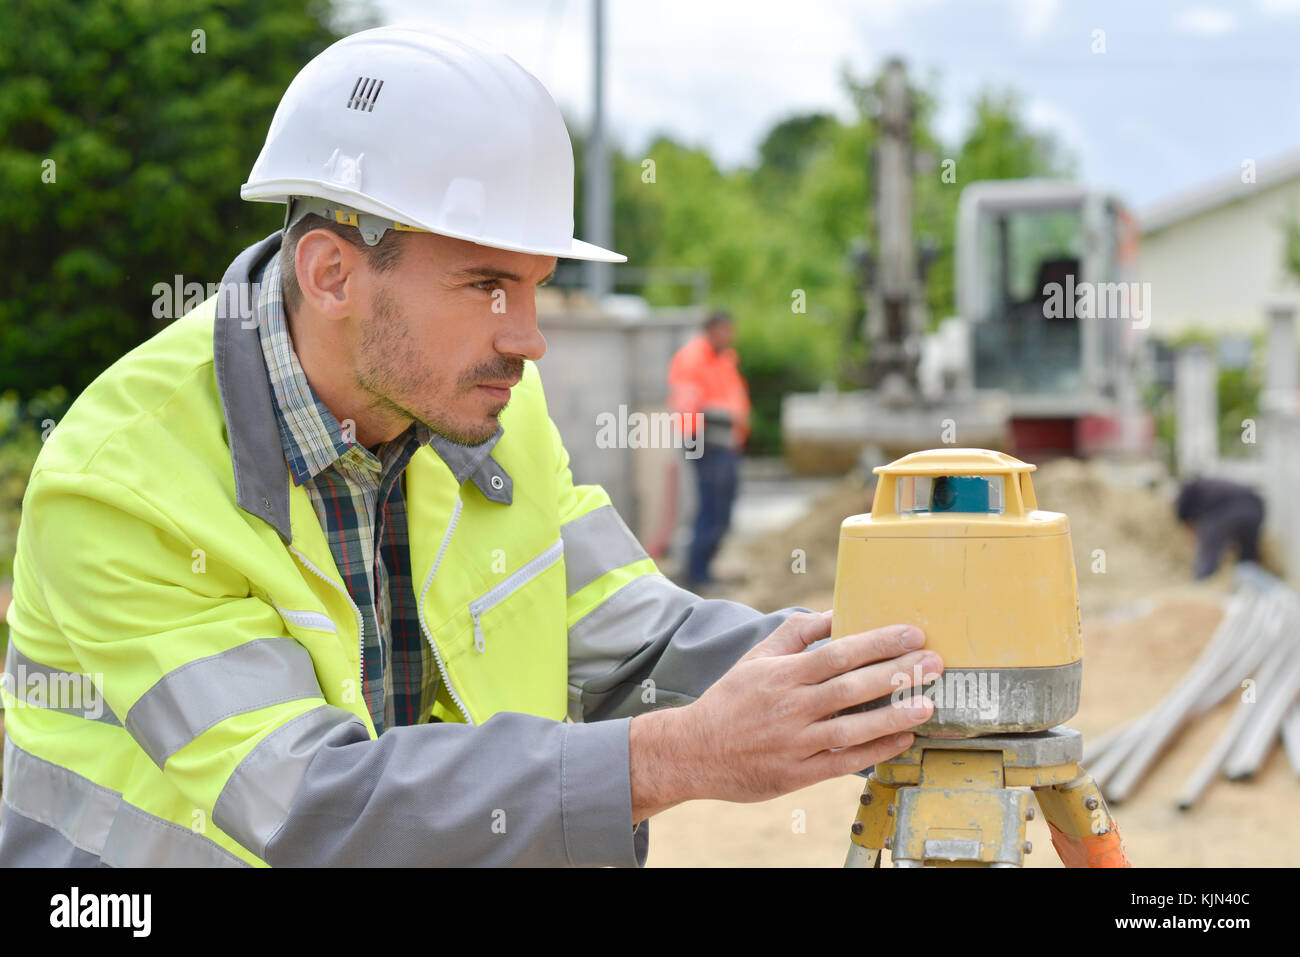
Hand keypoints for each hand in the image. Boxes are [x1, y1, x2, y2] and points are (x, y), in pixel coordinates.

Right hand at [629, 611, 940, 819]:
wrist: (693, 751)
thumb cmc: (730, 701)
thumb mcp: (756, 658)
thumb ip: (795, 634)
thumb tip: (835, 613)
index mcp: (781, 675)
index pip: (838, 653)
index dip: (878, 643)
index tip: (913, 634)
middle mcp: (790, 707)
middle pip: (852, 687)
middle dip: (898, 673)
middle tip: (935, 664)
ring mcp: (795, 743)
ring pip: (853, 727)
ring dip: (894, 715)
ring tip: (928, 703)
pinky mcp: (797, 774)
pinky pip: (844, 761)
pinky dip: (875, 750)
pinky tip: (902, 739)